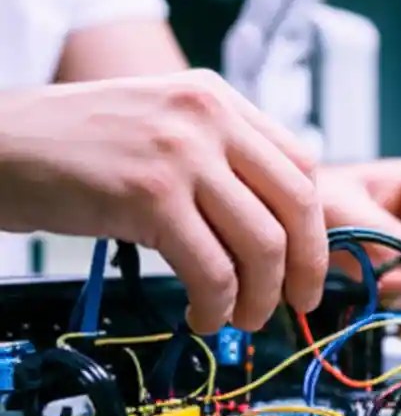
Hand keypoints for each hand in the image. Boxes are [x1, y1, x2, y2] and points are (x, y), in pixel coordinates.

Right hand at [0, 70, 327, 333]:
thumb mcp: (159, 128)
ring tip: (240, 317)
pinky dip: (218, 304)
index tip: (311, 266)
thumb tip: (275, 227)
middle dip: (307, 266)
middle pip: (296, 204)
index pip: (301, 167)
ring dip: (260, 296)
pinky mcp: (150, 196)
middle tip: (295, 303)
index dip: (315, 227)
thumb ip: (217, 159)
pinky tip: (203, 314)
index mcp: (217, 98)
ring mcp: (181, 153)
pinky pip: (213, 269)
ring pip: (263, 243)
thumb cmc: (69, 147)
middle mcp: (208, 117)